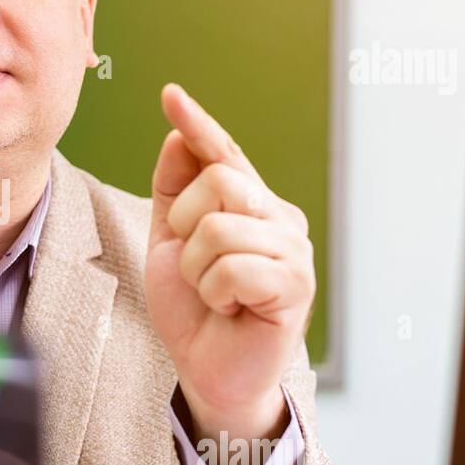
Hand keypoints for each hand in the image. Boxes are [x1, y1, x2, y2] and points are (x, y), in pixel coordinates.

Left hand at [145, 84, 314, 464]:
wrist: (208, 370)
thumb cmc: (195, 310)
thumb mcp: (169, 245)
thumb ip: (173, 192)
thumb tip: (176, 137)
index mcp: (252, 205)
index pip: (224, 153)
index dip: (197, 124)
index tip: (170, 94)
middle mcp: (280, 219)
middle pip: (219, 180)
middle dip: (184, 226)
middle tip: (194, 267)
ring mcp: (293, 250)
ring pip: (219, 226)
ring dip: (196, 268)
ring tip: (211, 293)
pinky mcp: (295, 284)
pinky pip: (232, 266)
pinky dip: (214, 292)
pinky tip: (229, 308)